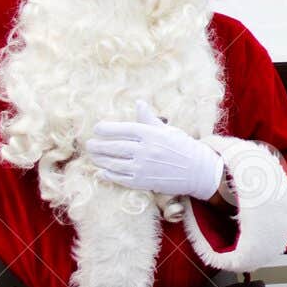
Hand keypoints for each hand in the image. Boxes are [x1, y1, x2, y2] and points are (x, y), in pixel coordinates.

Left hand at [88, 101, 224, 200]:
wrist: (198, 171)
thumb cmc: (183, 147)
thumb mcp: (167, 130)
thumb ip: (149, 119)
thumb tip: (139, 103)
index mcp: (151, 134)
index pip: (123, 130)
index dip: (107, 129)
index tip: (97, 129)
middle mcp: (145, 150)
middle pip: (115, 147)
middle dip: (99, 146)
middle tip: (89, 144)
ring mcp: (143, 168)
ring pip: (115, 163)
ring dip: (101, 160)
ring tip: (93, 156)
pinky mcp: (143, 183)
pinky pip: (121, 178)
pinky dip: (110, 175)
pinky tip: (103, 171)